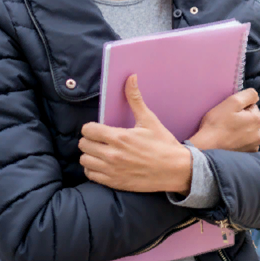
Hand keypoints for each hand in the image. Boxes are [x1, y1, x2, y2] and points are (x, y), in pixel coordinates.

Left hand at [79, 75, 192, 193]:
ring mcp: (112, 171)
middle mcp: (112, 155)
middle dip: (89, 140)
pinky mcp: (114, 183)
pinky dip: (93, 169)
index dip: (91, 127)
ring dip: (89, 155)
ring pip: (84, 160)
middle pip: (83, 145)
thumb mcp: (149, 120)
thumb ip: (135, 99)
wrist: (176, 170)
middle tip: (99, 140)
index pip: (88, 130)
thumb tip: (130, 77)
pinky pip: (91, 175)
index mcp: (119, 137)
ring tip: (99, 152)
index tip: (97, 128)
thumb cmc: (163, 144)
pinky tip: (102, 164)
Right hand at [188, 89, 259, 152]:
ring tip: (227, 132)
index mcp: (258, 119)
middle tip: (226, 122)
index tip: (229, 113)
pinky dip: (240, 141)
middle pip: (251, 119)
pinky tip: (229, 141)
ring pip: (249, 131)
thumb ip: (248, 95)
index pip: (251, 106)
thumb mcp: (232, 102)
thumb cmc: (217, 124)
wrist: (206, 148)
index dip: (239, 108)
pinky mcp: (248, 155)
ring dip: (242, 130)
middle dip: (242, 119)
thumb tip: (256, 96)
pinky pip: (246, 143)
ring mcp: (254, 146)